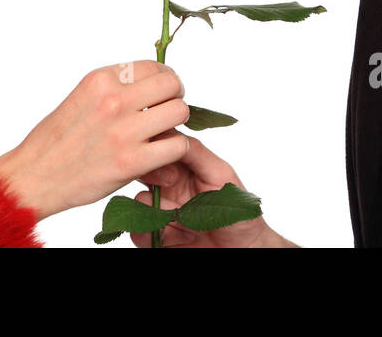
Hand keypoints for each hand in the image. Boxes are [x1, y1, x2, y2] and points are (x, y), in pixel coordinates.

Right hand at [0, 60, 189, 220]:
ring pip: (179, 111)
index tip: (162, 92)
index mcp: (100, 79)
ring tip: (164, 133)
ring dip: (177, 123)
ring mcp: (123, 130)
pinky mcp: (131, 162)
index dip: (164, 79)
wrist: (34, 176)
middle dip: (175, 96)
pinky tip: (163, 154)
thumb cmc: (56, 140)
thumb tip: (150, 83)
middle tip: (168, 111)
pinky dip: (176, 150)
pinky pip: (177, 145)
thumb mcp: (82, 97)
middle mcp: (113, 99)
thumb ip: (114, 88)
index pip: (153, 66)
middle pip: (171, 84)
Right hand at [130, 133, 290, 246]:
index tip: (169, 164)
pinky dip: (155, 234)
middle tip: (170, 183)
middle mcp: (167, 184)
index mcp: (182, 165)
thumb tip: (170, 130)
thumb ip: (195, 151)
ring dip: (160, 211)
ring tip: (185, 220)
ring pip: (138, 201)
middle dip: (151, 176)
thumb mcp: (220, 174)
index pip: (158, 146)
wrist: (243, 250)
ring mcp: (160, 209)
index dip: (157, 150)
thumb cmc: (239, 212)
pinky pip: (138, 231)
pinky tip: (182, 237)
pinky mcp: (155, 234)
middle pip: (141, 170)